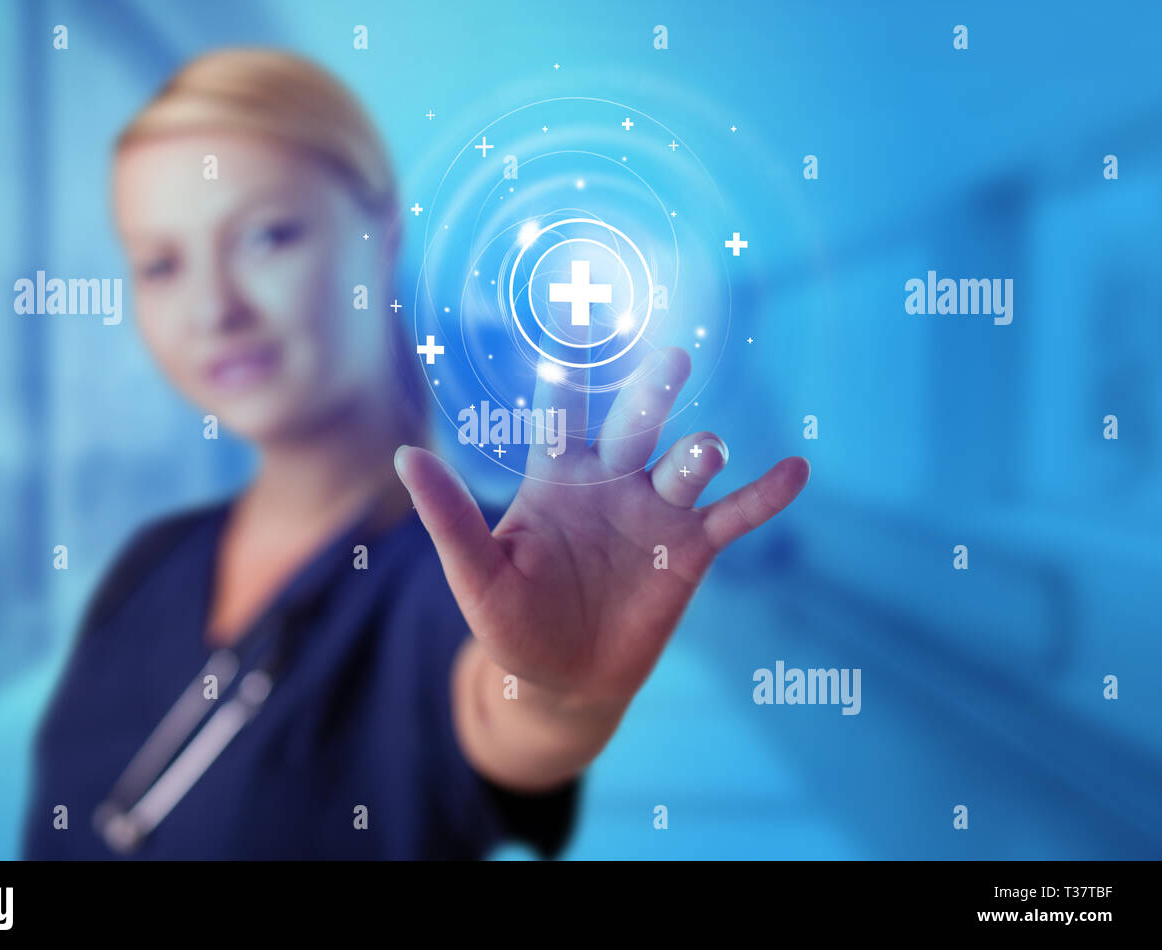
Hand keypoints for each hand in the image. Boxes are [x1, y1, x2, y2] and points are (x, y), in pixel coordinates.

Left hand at [395, 346, 808, 709]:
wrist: (564, 677)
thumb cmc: (513, 621)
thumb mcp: (476, 575)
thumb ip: (448, 518)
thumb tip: (405, 455)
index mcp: (557, 475)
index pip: (561, 409)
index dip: (567, 363)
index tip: (576, 307)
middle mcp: (611, 480)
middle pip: (635, 424)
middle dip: (651, 393)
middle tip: (670, 360)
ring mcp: (655, 511)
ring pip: (684, 468)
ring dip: (700, 455)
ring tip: (706, 451)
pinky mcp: (691, 551)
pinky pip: (733, 517)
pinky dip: (764, 496)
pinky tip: (797, 471)